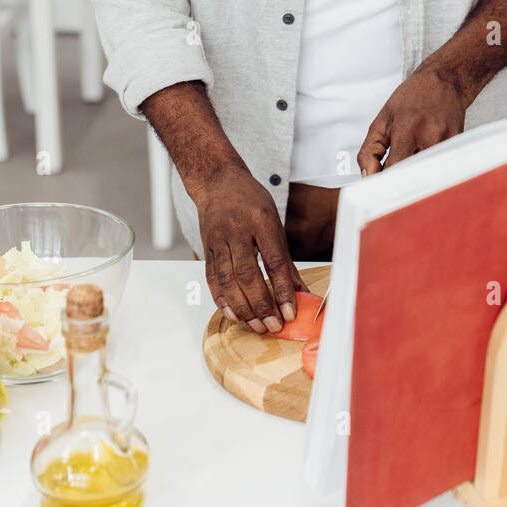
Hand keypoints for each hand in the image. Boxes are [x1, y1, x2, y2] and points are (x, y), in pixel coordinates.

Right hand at [189, 165, 305, 332]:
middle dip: (261, 304)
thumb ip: (285, 259)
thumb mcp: (274, 222)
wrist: (217, 182)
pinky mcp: (206, 249)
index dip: (282, 290)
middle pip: (247, 274)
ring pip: (227, 280)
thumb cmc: (250, 200)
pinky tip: (233, 315)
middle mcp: (237, 230)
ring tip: (257, 325)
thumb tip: (299, 291)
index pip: (273, 261)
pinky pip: (212, 279)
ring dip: (242, 308)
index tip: (290, 312)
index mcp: (261, 220)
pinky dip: (222, 300)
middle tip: (273, 325)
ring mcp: (218, 240)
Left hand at [357, 63, 467, 174]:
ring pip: (427, 175)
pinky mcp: (459, 147)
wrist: (445, 82)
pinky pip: (441, 168)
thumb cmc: (411, 99)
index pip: (394, 169)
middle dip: (399, 181)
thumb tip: (368, 177)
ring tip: (411, 159)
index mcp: (407, 130)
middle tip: (392, 175)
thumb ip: (370, 151)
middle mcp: (430, 138)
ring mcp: (447, 143)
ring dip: (415, 174)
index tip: (379, 183)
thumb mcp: (382, 120)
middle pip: (412, 177)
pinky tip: (427, 153)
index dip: (384, 181)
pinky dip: (430, 167)